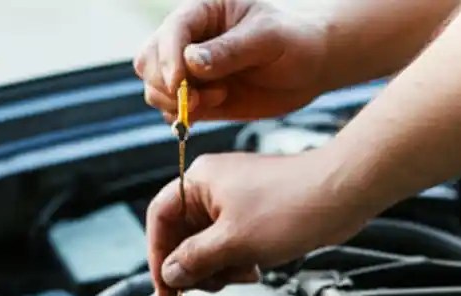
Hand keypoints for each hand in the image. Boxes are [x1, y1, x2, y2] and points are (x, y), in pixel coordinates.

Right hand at [134, 0, 329, 122]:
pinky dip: (182, 117)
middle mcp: (189, 40)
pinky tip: (213, 108)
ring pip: (155, 88)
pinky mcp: (198, 97)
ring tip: (218, 99)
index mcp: (203, 12)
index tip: (181, 82)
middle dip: (166, 83)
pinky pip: (172, 111)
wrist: (311, 68)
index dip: (169, 56)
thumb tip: (190, 62)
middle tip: (199, 98)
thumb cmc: (294, 41)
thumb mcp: (268, 38)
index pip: (171, 31)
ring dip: (175, 102)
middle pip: (149, 60)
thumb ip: (230, 50)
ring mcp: (191, 71)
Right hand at [145, 149, 369, 295]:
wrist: (342, 194)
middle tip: (210, 285)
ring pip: (208, 245)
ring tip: (244, 273)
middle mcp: (213, 188)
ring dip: (220, 268)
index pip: (160, 219)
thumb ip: (195, 260)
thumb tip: (170, 274)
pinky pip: (232, 244)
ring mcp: (235, 201)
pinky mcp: (255, 214)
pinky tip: (256, 268)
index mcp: (199, 181)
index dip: (158, 256)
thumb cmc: (291, 206)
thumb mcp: (233, 242)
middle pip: (182, 236)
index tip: (165, 289)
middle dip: (196, 267)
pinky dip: (238, 261)